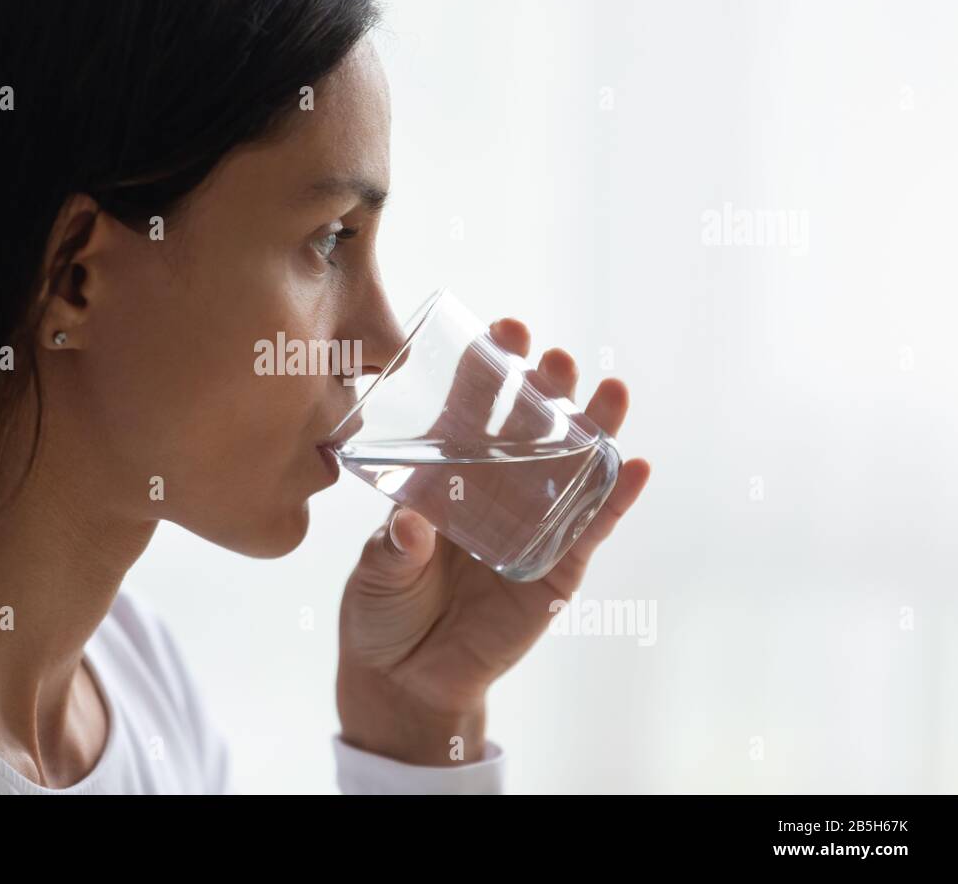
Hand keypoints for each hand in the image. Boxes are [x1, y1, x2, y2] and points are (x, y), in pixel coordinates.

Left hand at [336, 317, 650, 765]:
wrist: (405, 679)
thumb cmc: (382, 610)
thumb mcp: (375, 574)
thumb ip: (393, 549)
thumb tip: (412, 525)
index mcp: (446, 477)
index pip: (471, 412)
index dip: (487, 371)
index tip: (502, 330)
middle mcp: (493, 491)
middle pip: (528, 429)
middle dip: (545, 389)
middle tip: (555, 357)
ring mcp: (530, 526)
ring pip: (569, 468)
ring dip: (592, 429)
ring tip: (610, 391)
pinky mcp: (557, 569)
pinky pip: (590, 529)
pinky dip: (614, 499)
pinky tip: (635, 465)